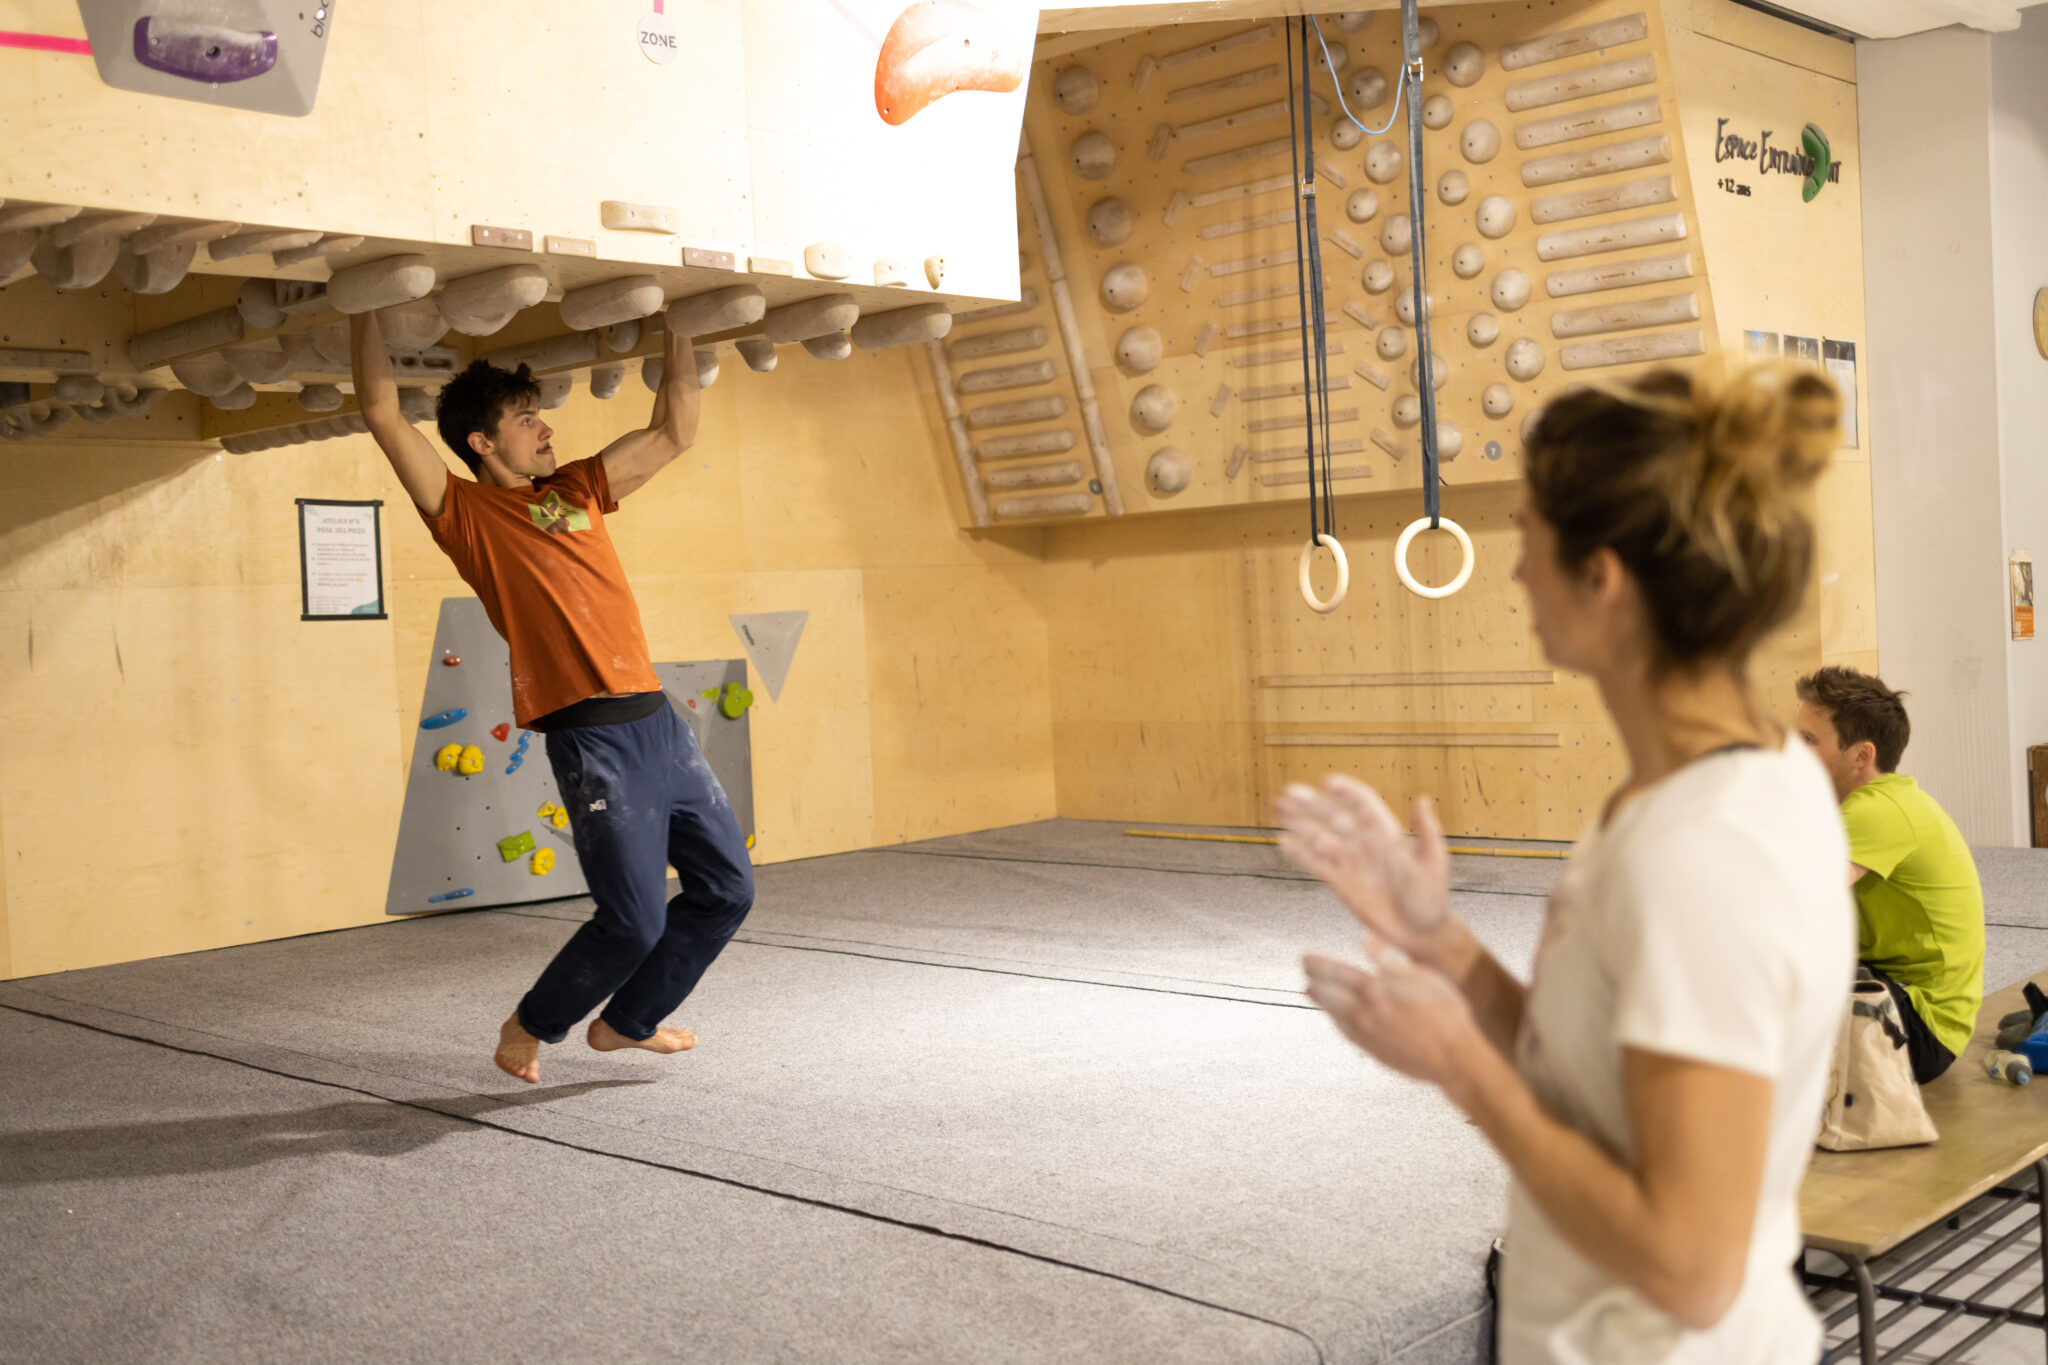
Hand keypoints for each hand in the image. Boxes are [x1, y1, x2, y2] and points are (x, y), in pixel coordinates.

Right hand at [1274, 777, 1462, 970]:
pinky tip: (1284, 843)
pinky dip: (1300, 854)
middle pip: (1334, 818)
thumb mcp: (1433, 863)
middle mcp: (1365, 845)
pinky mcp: (1341, 884)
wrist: (1420, 934)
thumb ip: (1426, 831)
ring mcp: (1351, 864)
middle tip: (1289, 793)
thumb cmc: (1431, 899)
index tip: (1327, 783)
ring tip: (1278, 809)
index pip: (1363, 805)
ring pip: (1320, 838)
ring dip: (1299, 824)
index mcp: (1387, 835)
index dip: (1346, 792)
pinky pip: (1316, 865)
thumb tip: (1421, 799)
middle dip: (1312, 805)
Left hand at [1303, 937, 1480, 1085]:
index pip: (1338, 973)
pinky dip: (1336, 1022)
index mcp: (1376, 990)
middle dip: (1315, 981)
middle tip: (1304, 973)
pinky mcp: (1374, 1052)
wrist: (1454, 1058)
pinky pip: (1347, 1034)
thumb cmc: (1445, 1012)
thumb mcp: (1423, 976)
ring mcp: (1368, 1035)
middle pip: (1330, 994)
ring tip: (1310, 993)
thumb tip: (1365, 939)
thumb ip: (1391, 959)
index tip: (1304, 958)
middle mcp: (1365, 1013)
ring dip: (1321, 1002)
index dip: (1319, 965)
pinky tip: (1336, 1020)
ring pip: (1335, 1015)